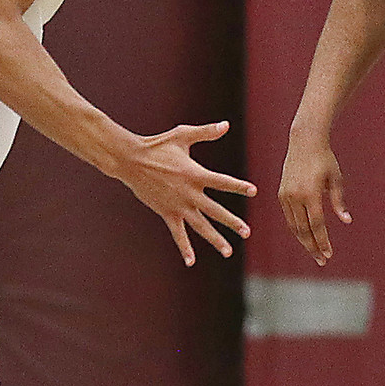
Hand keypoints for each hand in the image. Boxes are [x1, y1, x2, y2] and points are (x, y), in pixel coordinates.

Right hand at [115, 121, 254, 265]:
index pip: (223, 182)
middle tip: (247, 232)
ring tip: (228, 251)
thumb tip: (226, 124)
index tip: (253, 191)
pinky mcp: (166, 213)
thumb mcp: (182, 135)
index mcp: (196, 173)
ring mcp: (178, 205)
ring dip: (215, 239)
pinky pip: (178, 233)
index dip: (239, 186)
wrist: (130, 160)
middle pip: (216, 210)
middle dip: (232, 222)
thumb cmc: (158, 145)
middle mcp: (189, 193)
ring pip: (200, 226)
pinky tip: (191, 261)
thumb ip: (206, 132)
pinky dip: (184, 247)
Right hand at [277, 134, 349, 265]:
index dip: (323, 242)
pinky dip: (297, 229)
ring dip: (304, 240)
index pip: (317, 225)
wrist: (304, 142)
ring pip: (294, 226)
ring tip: (315, 252)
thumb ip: (339, 202)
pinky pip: (289, 217)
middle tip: (322, 260)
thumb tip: (347, 221)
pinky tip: (306, 236)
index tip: (328, 254)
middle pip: (303, 230)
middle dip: (313, 247)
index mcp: (310, 194)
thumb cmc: (325, 160)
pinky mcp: (281, 194)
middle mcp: (295, 197)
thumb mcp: (336, 180)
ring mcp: (286, 196)